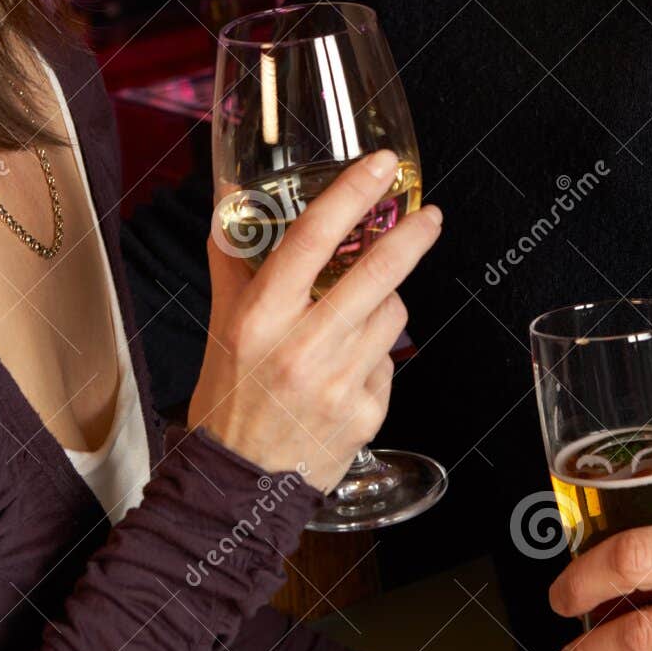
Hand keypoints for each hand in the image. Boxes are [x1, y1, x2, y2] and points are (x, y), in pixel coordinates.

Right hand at [188, 149, 441, 492]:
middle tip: (429, 217)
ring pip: (390, 314)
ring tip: (355, 316)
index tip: (379, 167)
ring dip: (384, 303)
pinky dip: (375, 354)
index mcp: (260, 318)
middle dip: (411, 237)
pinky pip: (388, 360)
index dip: (350, 195)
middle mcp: (301, 347)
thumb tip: (233, 203)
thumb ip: (234, 263)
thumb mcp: (223, 326)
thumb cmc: (229, 399)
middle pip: (375, 273)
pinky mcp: (367, 412)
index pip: (312, 240)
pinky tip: (348, 368)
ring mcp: (339, 382)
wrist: (241, 483)